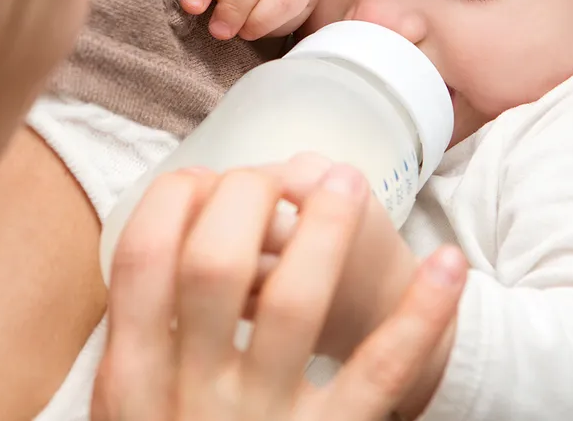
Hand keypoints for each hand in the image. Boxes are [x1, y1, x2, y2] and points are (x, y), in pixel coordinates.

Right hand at [93, 162, 468, 420]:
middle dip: (245, 198)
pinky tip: (448, 263)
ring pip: (296, 304)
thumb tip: (162, 234)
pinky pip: (380, 371)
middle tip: (272, 176)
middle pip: (214, 264)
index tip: (201, 177)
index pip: (142, 259)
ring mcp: (266, 418)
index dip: (173, 199)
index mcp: (134, 379)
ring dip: (325, 230)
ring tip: (346, 180)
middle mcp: (194, 395)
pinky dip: (421, 315)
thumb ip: (135, 340)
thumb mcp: (124, 412)